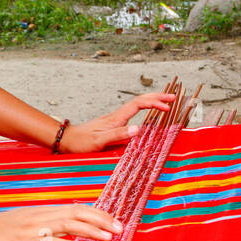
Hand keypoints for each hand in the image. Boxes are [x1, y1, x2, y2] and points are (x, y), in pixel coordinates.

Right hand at [0, 205, 122, 240]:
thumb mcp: (24, 222)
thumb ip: (45, 224)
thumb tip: (64, 232)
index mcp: (43, 211)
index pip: (76, 208)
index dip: (97, 213)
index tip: (113, 220)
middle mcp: (42, 216)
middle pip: (78, 212)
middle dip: (102, 219)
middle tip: (121, 228)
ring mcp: (34, 229)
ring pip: (69, 224)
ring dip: (92, 230)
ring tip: (109, 237)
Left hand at [58, 92, 174, 153]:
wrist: (67, 140)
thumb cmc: (81, 142)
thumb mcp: (99, 141)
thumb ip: (118, 134)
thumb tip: (138, 128)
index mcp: (116, 118)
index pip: (138, 104)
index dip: (154, 102)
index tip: (167, 106)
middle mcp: (117, 116)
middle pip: (139, 101)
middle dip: (157, 97)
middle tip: (173, 97)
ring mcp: (115, 119)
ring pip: (137, 104)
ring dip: (152, 101)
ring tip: (166, 101)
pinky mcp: (113, 124)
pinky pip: (133, 112)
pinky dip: (144, 108)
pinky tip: (148, 113)